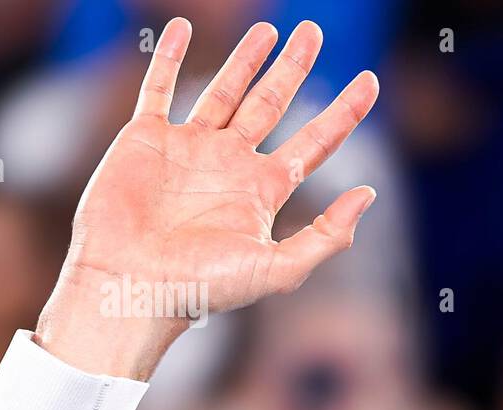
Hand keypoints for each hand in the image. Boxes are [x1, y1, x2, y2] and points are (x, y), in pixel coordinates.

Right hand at [34, 18, 379, 379]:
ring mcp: (189, 149)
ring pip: (225, 90)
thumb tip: (370, 193)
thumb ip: (327, 235)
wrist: (132, 287)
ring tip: (268, 28)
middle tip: (313, 30)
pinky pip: (159, 88)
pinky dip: (170, 57)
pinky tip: (183, 28)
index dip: (344, 112)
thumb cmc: (203, 288)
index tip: (370, 81)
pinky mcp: (146, 139)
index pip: (315, 142)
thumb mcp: (279, 269)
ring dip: (246, 59)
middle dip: (294, 68)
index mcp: (264, 192)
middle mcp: (231, 165)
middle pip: (273, 104)